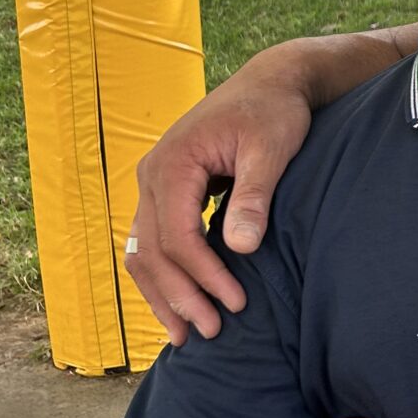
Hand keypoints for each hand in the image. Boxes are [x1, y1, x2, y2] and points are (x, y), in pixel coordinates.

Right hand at [126, 55, 312, 341]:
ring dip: (164, 294)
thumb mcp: (272, 149)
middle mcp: (151, 175)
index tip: (236, 304)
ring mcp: (153, 184)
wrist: (270, 83)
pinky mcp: (165, 192)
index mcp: (173, 163)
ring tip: (187, 334)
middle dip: (179, 296)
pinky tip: (182, 302)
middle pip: (151, 251)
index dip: (203, 275)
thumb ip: (254, 195)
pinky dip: (164, 275)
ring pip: (142, 252)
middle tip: (212, 332)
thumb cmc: (274, 112)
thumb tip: (240, 247)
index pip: (177, 236)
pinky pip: (153, 242)